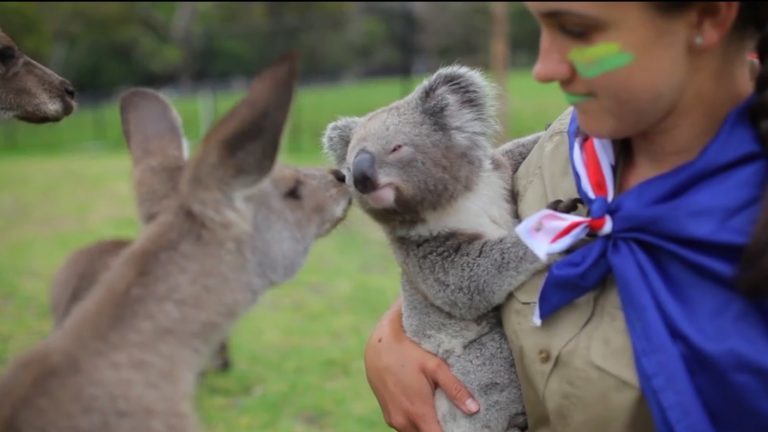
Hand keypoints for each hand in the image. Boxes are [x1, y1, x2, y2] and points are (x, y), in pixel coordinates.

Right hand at [364, 297, 479, 431]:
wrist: (379, 345)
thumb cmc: (409, 353)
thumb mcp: (435, 366)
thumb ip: (455, 389)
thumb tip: (474, 409)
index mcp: (418, 412)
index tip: (462, 425)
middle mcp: (403, 421)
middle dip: (441, 429)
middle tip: (453, 417)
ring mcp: (393, 420)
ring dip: (428, 428)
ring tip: (440, 411)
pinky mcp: (388, 415)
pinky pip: (406, 428)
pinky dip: (417, 424)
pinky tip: (424, 408)